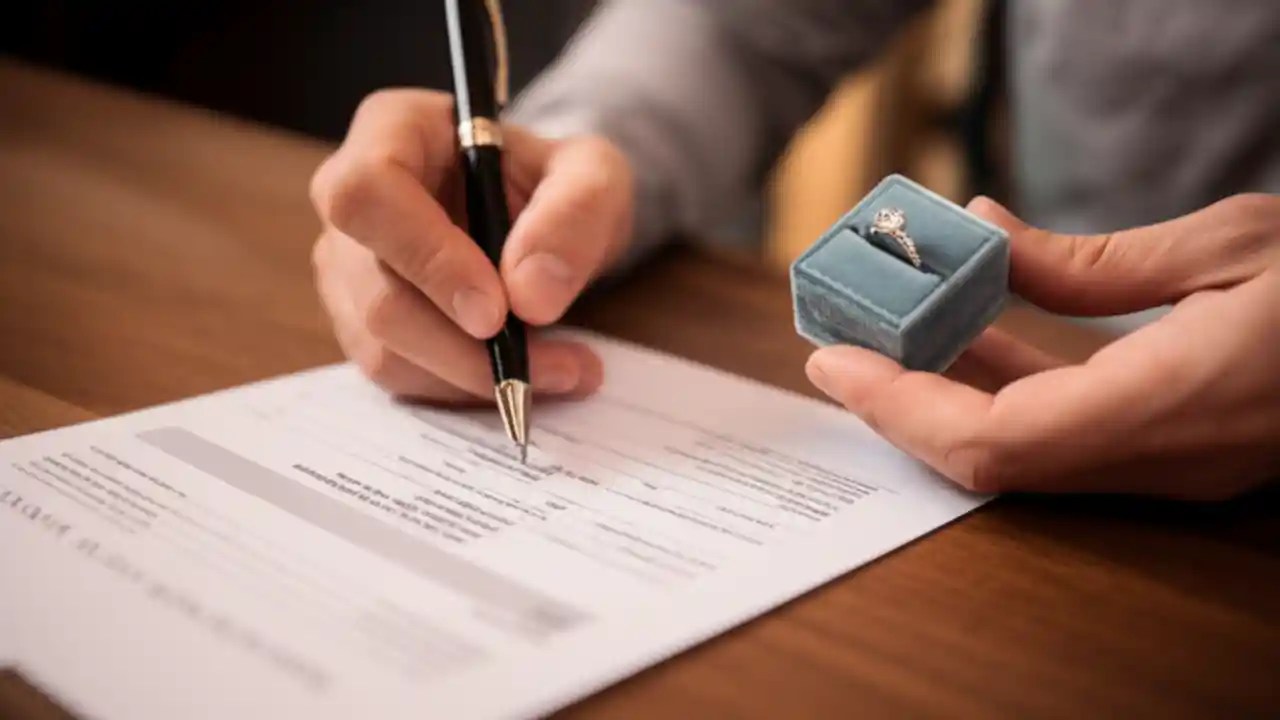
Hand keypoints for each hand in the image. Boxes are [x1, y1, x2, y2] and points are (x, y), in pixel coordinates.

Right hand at [309, 89, 633, 401]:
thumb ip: (575, 215)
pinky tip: (529, 375)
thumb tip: (531, 295)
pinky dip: (466, 389)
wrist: (546, 220)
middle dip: (464, 345)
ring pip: (383, 346)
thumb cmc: (556, 181)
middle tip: (554, 364)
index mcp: (391, 131)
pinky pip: (399, 375)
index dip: (426, 258)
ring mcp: (348, 267)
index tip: (496, 311)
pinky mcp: (364, 323)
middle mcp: (350, 200)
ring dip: (475, 375)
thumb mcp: (594, 175)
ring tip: (564, 370)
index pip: (368, 194)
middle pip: (376, 290)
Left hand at [806, 194, 1279, 499]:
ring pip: (1019, 447)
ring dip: (942, 391)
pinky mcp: (1177, 449)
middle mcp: (1160, 460)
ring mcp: (1171, 465)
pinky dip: (1000, 386)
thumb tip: (981, 239)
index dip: (898, 408)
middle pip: (987, 459)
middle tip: (841, 339)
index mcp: (1170, 409)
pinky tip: (972, 331)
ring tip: (887, 326)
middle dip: (899, 402)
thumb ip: (1089, 263)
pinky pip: (1061, 432)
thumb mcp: (1226, 246)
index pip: (989, 444)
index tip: (834, 360)